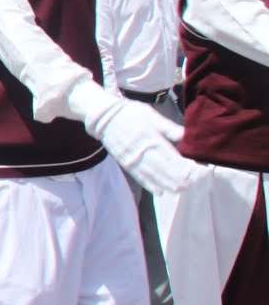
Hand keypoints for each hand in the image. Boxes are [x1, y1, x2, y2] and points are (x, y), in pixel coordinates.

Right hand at [72, 85, 200, 193]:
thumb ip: (169, 127)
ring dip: (167, 184)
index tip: (200, 171)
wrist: (104, 115)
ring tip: (180, 190)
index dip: (187, 167)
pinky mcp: (124, 162)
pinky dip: (149, 185)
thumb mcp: (151, 115)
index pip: (173, 157)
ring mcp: (132, 158)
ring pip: (153, 176)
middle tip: (194, 184)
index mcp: (152, 138)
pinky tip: (159, 192)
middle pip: (165, 170)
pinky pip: (138, 176)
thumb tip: (187, 135)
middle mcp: (142, 151)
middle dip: (180, 178)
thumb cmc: (130, 112)